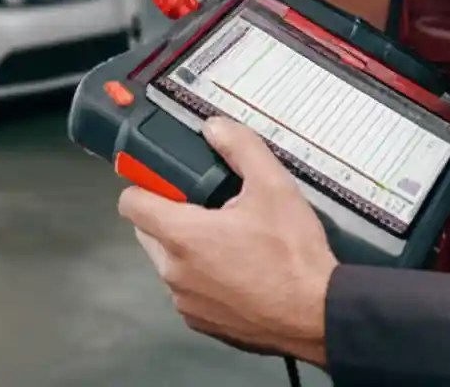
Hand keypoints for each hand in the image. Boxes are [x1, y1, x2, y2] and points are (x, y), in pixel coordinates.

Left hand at [118, 119, 338, 366]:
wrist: (319, 316)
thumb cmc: (294, 255)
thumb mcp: (273, 186)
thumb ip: (240, 148)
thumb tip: (214, 128)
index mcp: (181, 235)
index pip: (130, 202)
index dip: (145, 185)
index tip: (168, 182)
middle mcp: (173, 271)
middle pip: (147, 232)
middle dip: (169, 216)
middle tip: (209, 209)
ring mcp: (184, 301)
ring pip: (168, 263)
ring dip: (186, 250)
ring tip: (229, 242)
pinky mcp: (199, 323)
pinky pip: (187, 291)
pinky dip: (202, 279)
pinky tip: (235, 272)